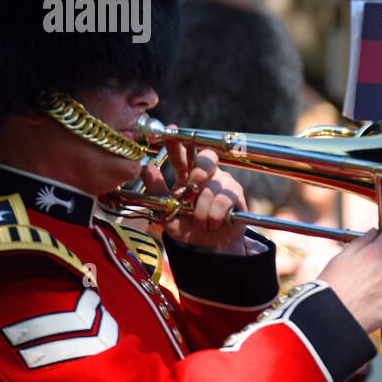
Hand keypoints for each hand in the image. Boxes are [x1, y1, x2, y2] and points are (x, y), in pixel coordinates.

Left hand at [141, 134, 247, 254]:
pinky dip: (213, 214)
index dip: (177, 141)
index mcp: (188, 175)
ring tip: (198, 221)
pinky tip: (211, 223)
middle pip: (208, 157)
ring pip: (213, 184)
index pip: (182, 153)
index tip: (170, 132)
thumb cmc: (187, 228)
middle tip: (192, 188)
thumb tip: (146, 167)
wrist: (208, 250)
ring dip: (202, 207)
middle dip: (199, 170)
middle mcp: (207, 175)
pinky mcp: (236, 195)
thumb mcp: (166, 211)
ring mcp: (223, 183)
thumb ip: (156, 190)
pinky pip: (223, 199)